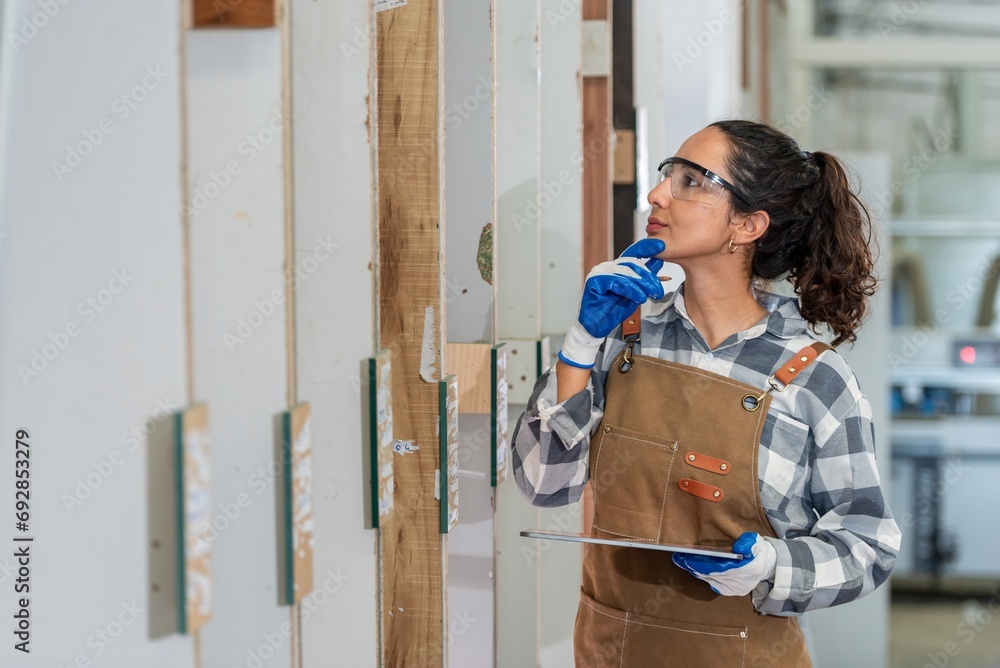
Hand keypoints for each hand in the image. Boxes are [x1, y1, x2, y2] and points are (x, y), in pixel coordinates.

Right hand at [558, 238, 665, 368]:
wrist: (596, 327)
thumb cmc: (614, 310)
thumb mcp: (635, 293)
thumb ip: (644, 279)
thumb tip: (659, 263)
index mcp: (617, 267)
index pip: (633, 253)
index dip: (647, 247)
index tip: (661, 246)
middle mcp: (607, 266)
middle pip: (632, 263)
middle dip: (649, 276)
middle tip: (658, 290)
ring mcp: (599, 272)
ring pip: (626, 272)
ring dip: (642, 284)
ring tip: (652, 294)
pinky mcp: (594, 281)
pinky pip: (617, 282)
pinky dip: (631, 290)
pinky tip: (640, 298)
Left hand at [671, 532, 776, 596]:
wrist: (766, 565)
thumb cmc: (757, 550)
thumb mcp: (754, 541)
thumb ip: (747, 543)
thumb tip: (738, 547)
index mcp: (748, 570)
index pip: (719, 568)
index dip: (701, 563)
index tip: (687, 557)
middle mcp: (739, 583)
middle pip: (711, 574)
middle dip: (693, 565)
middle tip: (678, 557)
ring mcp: (734, 590)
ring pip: (709, 579)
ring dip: (694, 570)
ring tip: (681, 560)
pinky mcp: (730, 592)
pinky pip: (712, 583)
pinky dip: (701, 575)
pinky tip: (692, 567)